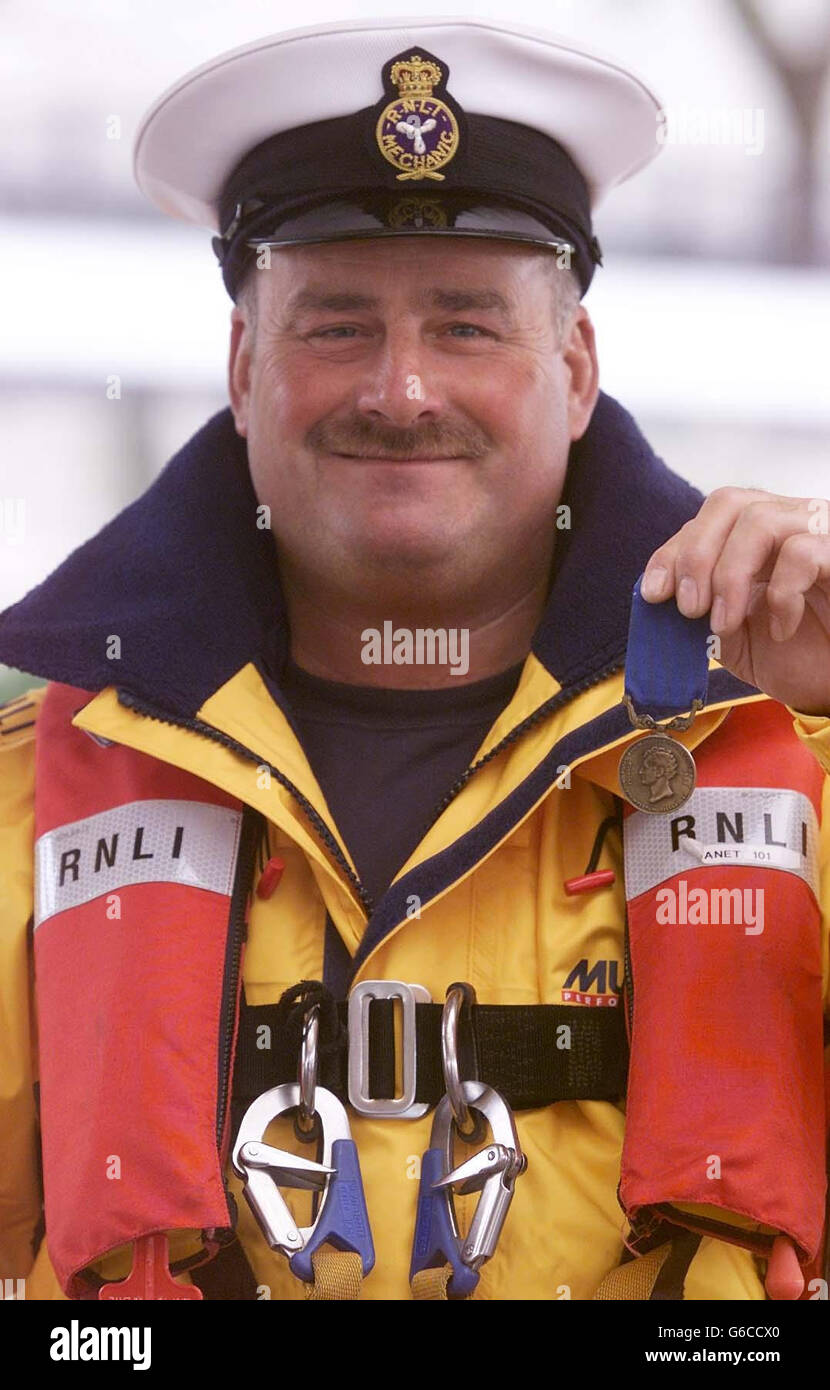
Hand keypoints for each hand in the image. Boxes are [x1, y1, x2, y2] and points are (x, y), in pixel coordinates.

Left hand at [641, 488, 829, 716]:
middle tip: (688, 609)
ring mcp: (818, 533)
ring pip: (760, 520)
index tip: (654, 593)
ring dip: (729, 576)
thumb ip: (697, 608)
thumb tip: (656, 593)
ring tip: (725, 623)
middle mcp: (788, 522)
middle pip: (729, 502)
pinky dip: (780, 594)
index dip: (674, 551)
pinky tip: (781, 628)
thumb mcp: (729, 634)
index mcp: (756, 535)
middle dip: (695, 556)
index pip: (707, 518)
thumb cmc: (792, 655)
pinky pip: (803, 552)